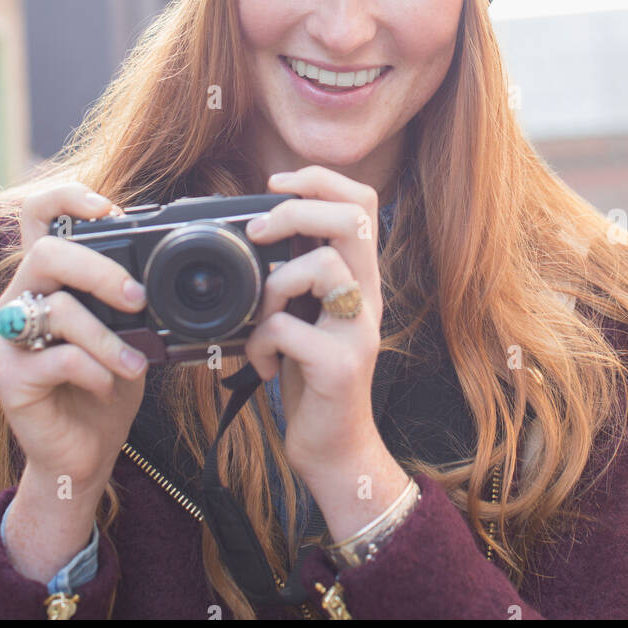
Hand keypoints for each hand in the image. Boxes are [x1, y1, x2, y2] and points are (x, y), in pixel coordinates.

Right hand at [0, 182, 149, 496]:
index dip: (66, 198)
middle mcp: (19, 299)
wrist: (85, 452)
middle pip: (47, 254)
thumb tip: (165, 268)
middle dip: (101, 270)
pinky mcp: (8, 379)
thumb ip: (129, 296)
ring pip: (57, 309)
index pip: (38, 216)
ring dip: (109, 338)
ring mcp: (8, 339)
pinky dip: (95, 371)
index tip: (106, 208)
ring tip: (136, 363)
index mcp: (48, 278)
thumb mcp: (127, 331)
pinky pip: (56, 359)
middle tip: (138, 298)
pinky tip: (109, 386)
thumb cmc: (107, 382)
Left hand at [243, 165, 386, 481]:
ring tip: (263, 315)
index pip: (362, 203)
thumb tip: (261, 229)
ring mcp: (358, 331)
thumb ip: (299, 275)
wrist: (335, 447)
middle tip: (259, 232)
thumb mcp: (309, 313)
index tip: (277, 184)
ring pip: (322, 267)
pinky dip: (260, 342)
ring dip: (274, 284)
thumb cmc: (313, 376)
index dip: (320, 180)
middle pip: (352, 220)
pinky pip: (288, 329)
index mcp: (360, 278)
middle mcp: (369, 297)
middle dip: (296, 213)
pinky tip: (264, 363)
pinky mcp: (339, 366)